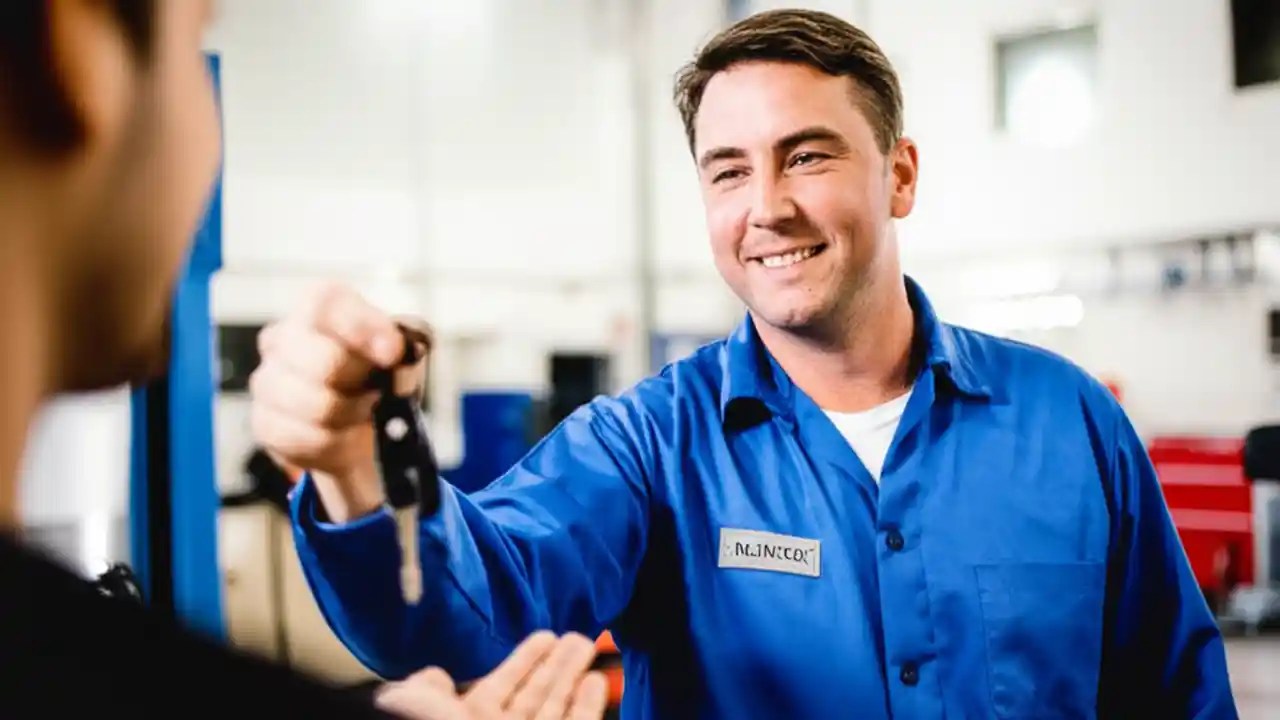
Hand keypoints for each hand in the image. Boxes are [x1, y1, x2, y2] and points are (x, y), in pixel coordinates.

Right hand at [249, 282, 427, 520]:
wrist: (360, 425)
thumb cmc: (378, 376)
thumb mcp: (402, 355)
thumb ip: (402, 348)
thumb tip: (395, 353)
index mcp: (319, 308)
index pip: (325, 301)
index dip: (360, 326)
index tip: (391, 352)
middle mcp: (284, 337)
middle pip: (322, 360)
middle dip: (360, 384)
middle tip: (378, 391)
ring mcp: (268, 380)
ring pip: (314, 405)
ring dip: (350, 416)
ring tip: (362, 413)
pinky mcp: (265, 422)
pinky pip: (302, 438)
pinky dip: (332, 442)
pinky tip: (341, 434)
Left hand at [374, 632, 609, 719]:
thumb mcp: (418, 709)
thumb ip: (424, 692)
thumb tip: (426, 680)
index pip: (501, 687)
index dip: (523, 661)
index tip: (546, 636)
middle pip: (534, 696)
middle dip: (555, 666)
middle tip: (577, 637)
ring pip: (556, 710)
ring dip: (572, 677)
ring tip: (586, 645)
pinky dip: (587, 707)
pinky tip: (595, 680)